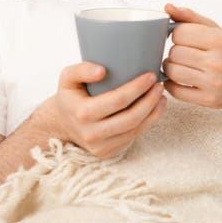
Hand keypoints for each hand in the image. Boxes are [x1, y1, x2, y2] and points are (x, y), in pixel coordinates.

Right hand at [34, 62, 166, 158]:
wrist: (61, 123)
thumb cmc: (69, 95)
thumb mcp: (67, 77)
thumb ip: (82, 69)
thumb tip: (102, 70)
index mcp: (82, 113)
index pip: (117, 100)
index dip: (137, 88)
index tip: (150, 76)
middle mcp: (91, 134)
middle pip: (131, 118)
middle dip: (150, 101)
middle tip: (159, 86)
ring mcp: (100, 147)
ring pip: (135, 130)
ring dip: (153, 113)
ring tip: (160, 96)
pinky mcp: (108, 153)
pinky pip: (132, 137)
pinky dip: (146, 123)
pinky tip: (152, 109)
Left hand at [162, 3, 221, 112]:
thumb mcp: (214, 30)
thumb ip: (190, 17)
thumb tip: (167, 7)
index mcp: (218, 40)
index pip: (179, 33)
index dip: (178, 35)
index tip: (185, 39)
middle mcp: (217, 62)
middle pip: (174, 53)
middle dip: (175, 53)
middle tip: (184, 55)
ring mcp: (213, 83)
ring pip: (172, 72)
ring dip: (170, 68)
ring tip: (180, 66)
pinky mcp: (208, 100)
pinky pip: (175, 91)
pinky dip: (172, 85)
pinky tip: (180, 80)